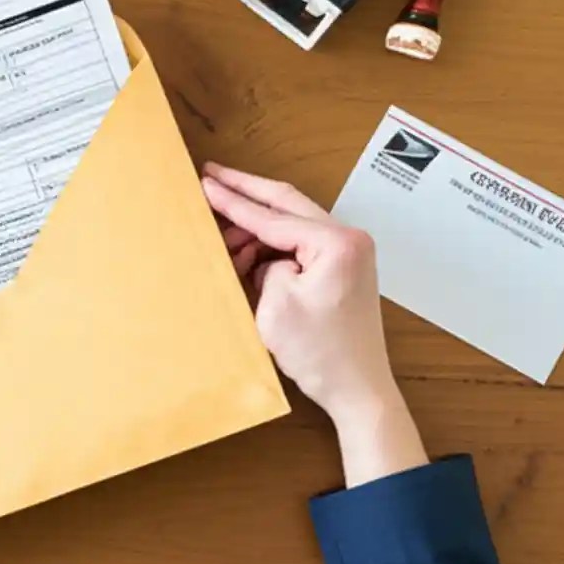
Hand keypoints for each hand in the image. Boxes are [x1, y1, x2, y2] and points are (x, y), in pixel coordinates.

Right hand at [202, 163, 426, 486]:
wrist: (357, 387)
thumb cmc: (322, 354)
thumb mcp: (276, 306)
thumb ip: (264, 265)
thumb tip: (263, 257)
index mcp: (336, 243)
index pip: (273, 215)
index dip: (234, 201)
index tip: (206, 183)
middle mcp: (349, 239)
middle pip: (287, 203)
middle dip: (247, 191)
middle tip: (213, 175)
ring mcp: (348, 253)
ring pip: (292, 224)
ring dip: (257, 227)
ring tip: (222, 236)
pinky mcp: (342, 269)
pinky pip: (300, 245)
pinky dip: (272, 248)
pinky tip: (247, 257)